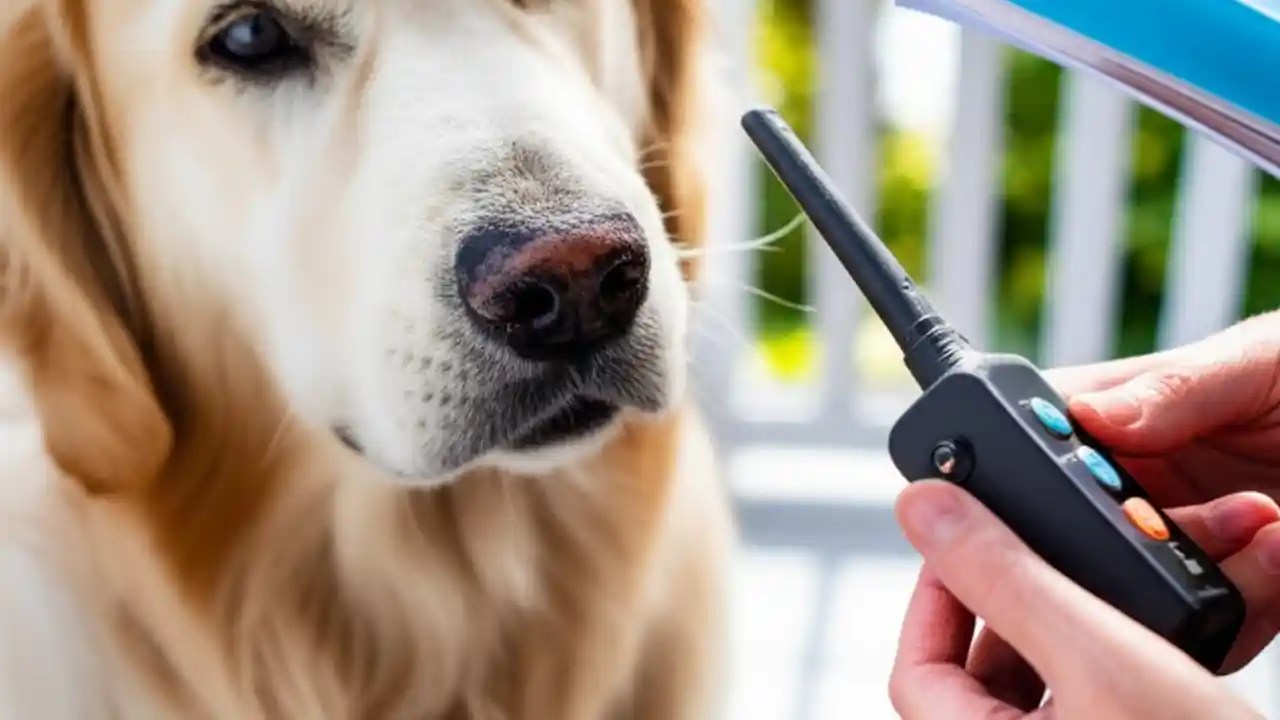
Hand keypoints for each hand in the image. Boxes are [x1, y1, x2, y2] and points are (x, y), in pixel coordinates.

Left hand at [890, 481, 1274, 718]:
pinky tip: (1180, 628)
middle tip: (1068, 550)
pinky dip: (1141, 650)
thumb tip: (924, 510)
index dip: (937, 595)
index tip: (971, 538)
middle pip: (994, 668)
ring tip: (1139, 580)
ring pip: (1065, 675)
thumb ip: (1006, 580)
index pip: (918, 670)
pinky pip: (1116, 693)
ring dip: (1100, 616)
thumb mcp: (1098, 658)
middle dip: (1036, 596)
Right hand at [1046, 310, 1279, 668]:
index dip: (1040, 466)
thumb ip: (1173, 388)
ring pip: (1139, 590)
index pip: (1035, 439)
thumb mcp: (1256, 363)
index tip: (1100, 477)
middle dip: (1141, 532)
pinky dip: (1247, 602)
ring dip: (1208, 567)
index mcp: (1115, 412)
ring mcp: (1175, 539)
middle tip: (1222, 507)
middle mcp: (1132, 479)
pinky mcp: (1223, 589)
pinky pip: (1205, 626)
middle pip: (1079, 533)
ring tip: (1268, 521)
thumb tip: (1084, 414)